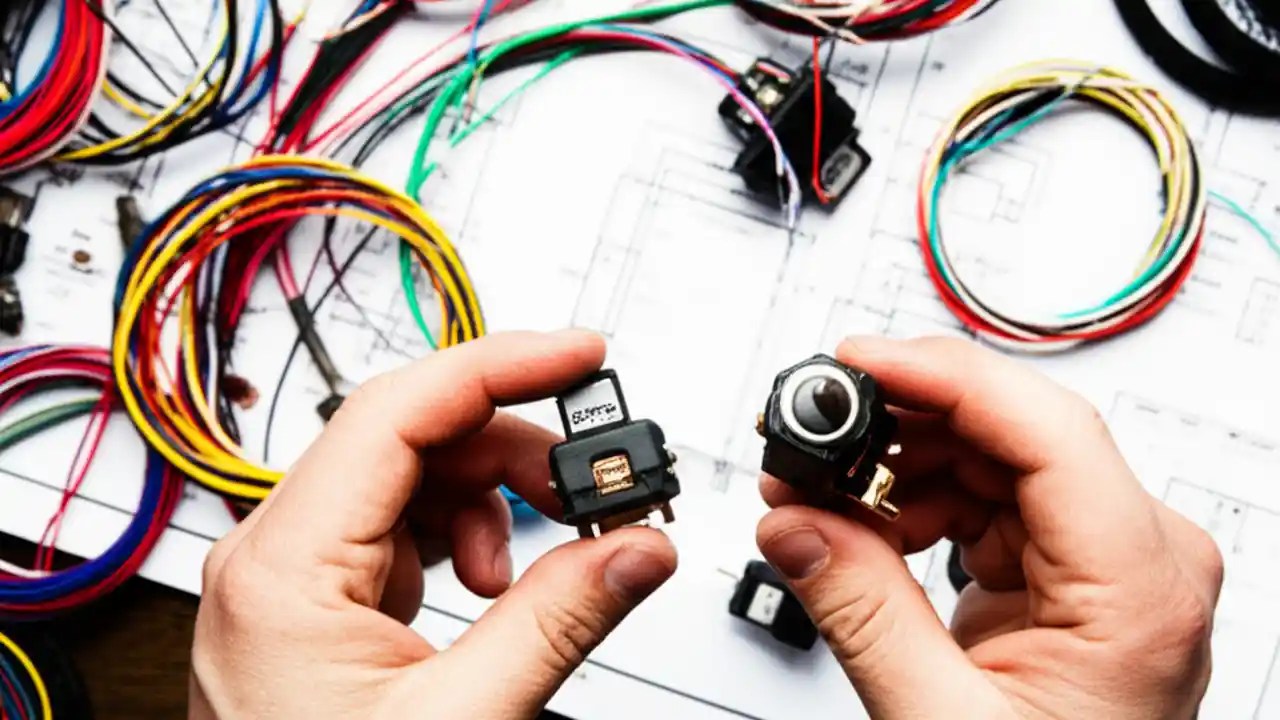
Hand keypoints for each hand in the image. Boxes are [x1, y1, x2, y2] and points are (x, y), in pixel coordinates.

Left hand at [189, 330, 677, 719]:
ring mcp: (295, 579)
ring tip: (543, 557)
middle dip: (514, 447)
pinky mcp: (321, 605)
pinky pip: (402, 531)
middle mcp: (273, 557)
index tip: (581, 353)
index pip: (399, 409)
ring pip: (411, 479)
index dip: (503, 366)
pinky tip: (495, 584)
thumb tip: (635, 547)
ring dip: (493, 498)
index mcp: (282, 568)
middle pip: (410, 436)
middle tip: (595, 486)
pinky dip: (466, 539)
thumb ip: (559, 621)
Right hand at [757, 337, 1222, 718]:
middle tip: (809, 437)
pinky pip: (986, 499)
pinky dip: (916, 502)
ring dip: (897, 465)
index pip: (1049, 432)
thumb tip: (793, 521)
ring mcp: (1107, 560)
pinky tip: (866, 526)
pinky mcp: (1067, 571)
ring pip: (992, 458)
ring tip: (820, 495)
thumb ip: (859, 613)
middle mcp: (1141, 558)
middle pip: (1014, 434)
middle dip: (898, 426)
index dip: (944, 378)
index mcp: (1141, 591)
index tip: (858, 362)